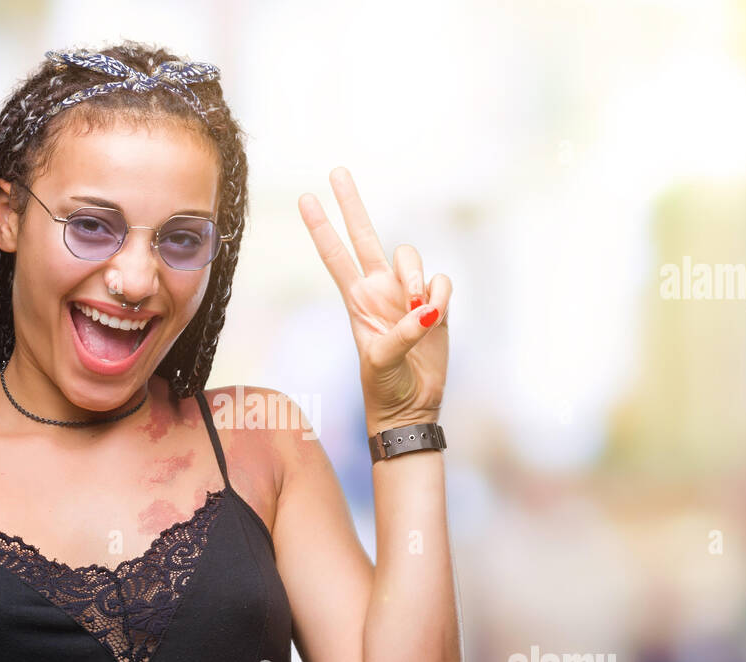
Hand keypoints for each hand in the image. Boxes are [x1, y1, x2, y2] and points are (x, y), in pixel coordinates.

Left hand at [298, 167, 450, 433]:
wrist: (411, 406)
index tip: (305, 198)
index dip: (321, 227)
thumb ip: (400, 334)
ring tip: (419, 311)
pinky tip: (435, 317)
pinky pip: (440, 281)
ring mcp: (406, 294)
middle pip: (364, 235)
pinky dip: (441, 296)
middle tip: (336, 170)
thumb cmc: (386, 387)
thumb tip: (425, 309)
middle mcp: (379, 289)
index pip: (335, 256)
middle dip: (351, 203)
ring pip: (411, 257)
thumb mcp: (381, 362)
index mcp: (356, 300)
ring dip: (416, 277)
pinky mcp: (434, 303)